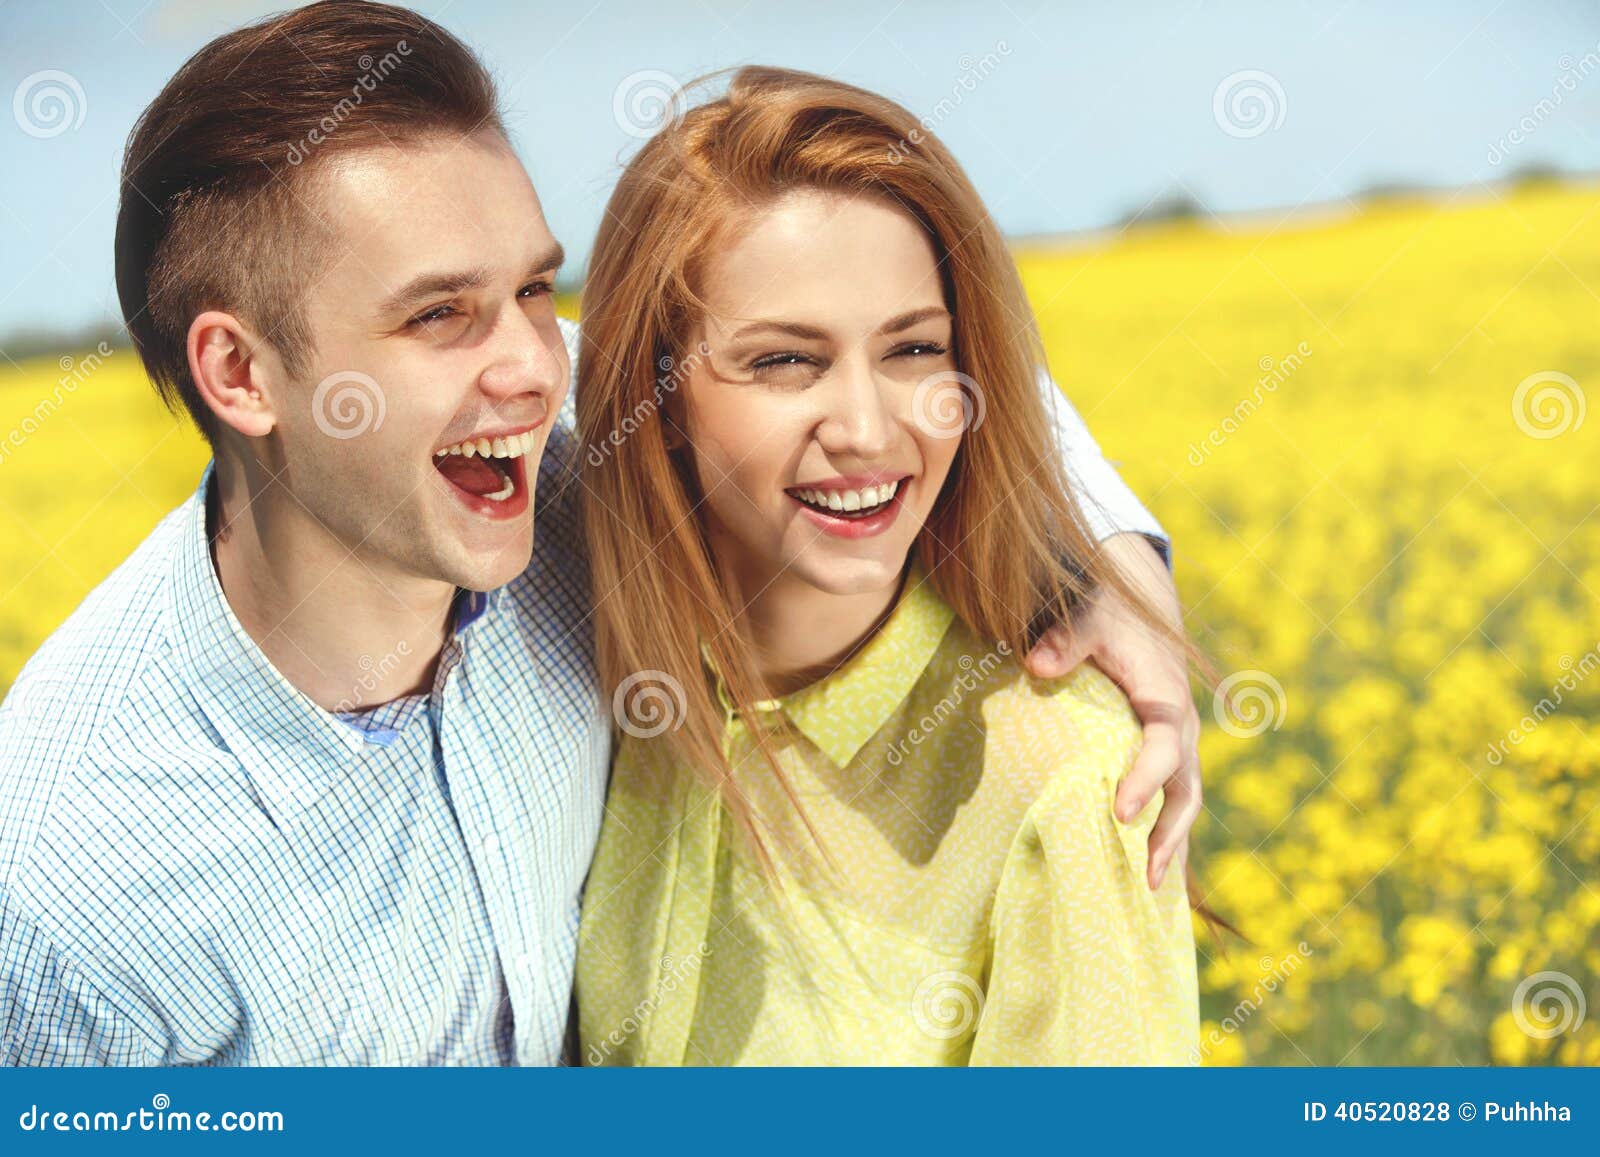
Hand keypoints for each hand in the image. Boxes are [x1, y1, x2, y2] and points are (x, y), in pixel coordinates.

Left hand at [1023, 533, 1200, 890]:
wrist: (1136, 611)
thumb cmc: (1108, 616)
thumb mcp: (1089, 617)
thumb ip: (1065, 639)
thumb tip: (1034, 663)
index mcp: (1165, 700)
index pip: (1164, 748)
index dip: (1146, 780)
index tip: (1121, 813)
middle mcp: (1181, 729)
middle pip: (1186, 790)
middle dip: (1169, 835)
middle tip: (1144, 876)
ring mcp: (1177, 747)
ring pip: (1184, 804)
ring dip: (1169, 847)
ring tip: (1148, 892)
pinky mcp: (1164, 757)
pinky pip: (1170, 803)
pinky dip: (1161, 837)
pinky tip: (1140, 875)